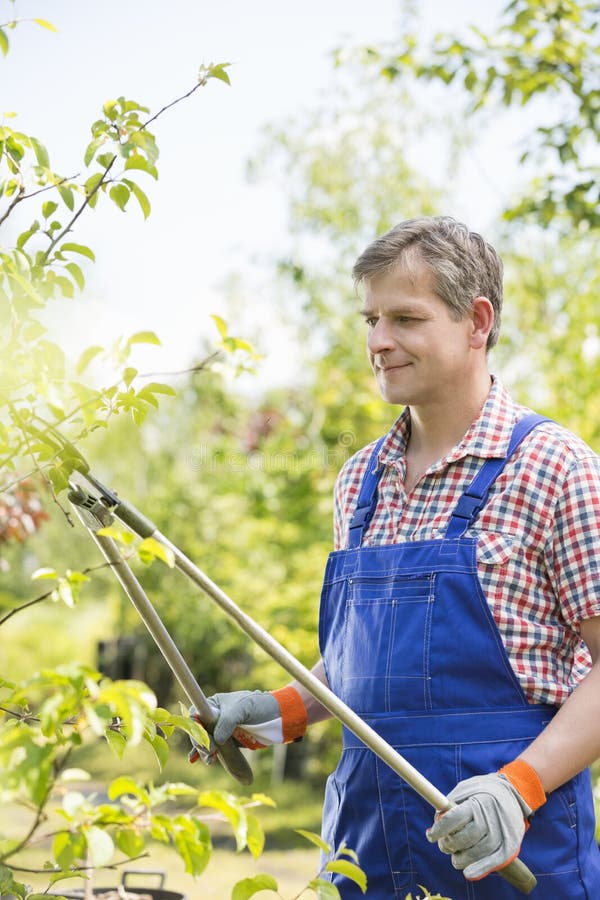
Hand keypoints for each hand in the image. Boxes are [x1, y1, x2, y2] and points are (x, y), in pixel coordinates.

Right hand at [188, 687, 306, 763]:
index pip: (196, 714)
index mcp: (214, 703)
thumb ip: (228, 721)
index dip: (195, 727)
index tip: (203, 739)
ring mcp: (220, 730)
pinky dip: (205, 754)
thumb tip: (215, 740)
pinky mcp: (227, 741)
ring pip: (204, 742)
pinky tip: (196, 760)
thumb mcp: (243, 709)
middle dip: (200, 743)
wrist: (277, 718)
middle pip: (198, 731)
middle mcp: (214, 716)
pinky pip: (212, 749)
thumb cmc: (259, 706)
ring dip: (203, 752)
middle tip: (209, 753)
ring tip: (210, 760)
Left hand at [426, 769, 538, 880]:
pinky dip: (480, 869)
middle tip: (443, 844)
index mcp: (477, 801)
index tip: (430, 836)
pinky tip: (468, 872)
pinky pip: (494, 861)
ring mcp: (502, 833)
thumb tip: (436, 825)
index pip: (455, 818)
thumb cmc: (482, 792)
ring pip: (478, 852)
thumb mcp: (465, 789)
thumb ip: (450, 805)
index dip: (440, 829)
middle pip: (466, 837)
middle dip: (450, 844)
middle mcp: (491, 817)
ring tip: (454, 857)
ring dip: (461, 859)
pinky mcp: (510, 846)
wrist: (514, 794)